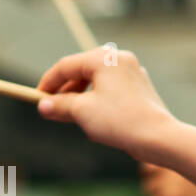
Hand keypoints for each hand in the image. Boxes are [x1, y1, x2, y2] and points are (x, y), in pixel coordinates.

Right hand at [36, 46, 174, 159]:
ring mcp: (132, 72)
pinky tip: (95, 122)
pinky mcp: (139, 87)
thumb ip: (59, 105)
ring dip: (80, 98)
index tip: (37, 98)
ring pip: (96, 82)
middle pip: (81, 71)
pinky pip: (111, 90)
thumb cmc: (120, 120)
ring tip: (72, 118)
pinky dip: (98, 101)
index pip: (66, 66)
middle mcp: (119, 59)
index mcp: (103, 58)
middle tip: (51, 109)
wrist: (158, 137)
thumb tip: (43, 105)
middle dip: (65, 91)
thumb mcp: (82, 112)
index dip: (48, 82)